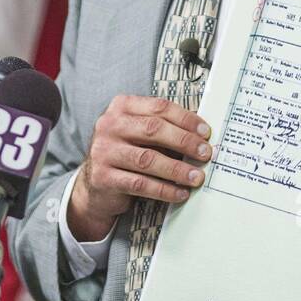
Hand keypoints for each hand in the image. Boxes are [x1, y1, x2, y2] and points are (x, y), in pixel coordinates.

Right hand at [67, 94, 212, 241]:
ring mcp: (104, 151)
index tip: (205, 132)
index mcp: (121, 107)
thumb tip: (201, 137)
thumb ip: (164, 130)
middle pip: (153, 129)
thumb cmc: (126, 154)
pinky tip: (179, 193)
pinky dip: (164, 189)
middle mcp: (109, 125)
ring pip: (148, 159)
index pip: (158, 107)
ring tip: (196, 177)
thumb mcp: (139, 133)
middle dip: (184, 142)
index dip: (185, 119)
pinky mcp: (103, 177)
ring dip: (177, 169)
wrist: (95, 184)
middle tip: (205, 153)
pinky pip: (140, 184)